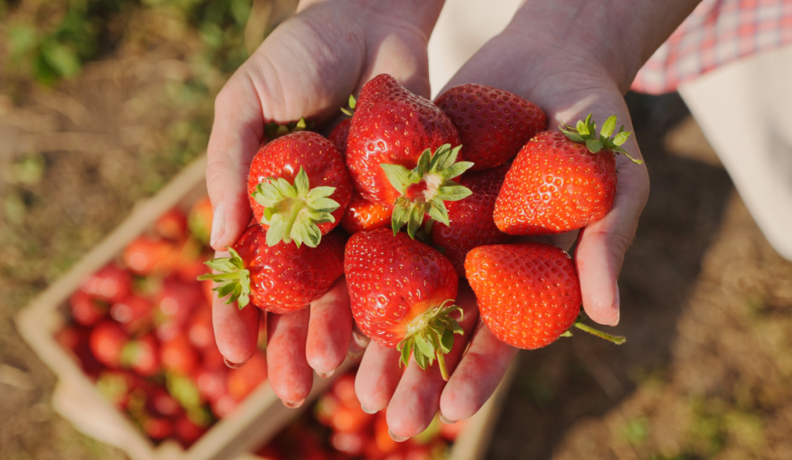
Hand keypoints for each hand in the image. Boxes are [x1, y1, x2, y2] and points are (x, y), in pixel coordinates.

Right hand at [206, 0, 443, 405]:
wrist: (373, 14)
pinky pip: (399, 254)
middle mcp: (315, 217)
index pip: (248, 269)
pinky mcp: (408, 201)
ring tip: (334, 371)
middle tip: (290, 389)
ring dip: (340, 330)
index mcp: (269, 200)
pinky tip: (389, 329)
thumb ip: (227, 162)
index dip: (236, 313)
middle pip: (300, 293)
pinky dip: (393, 292)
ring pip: (350, 286)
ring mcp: (361, 214)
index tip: (231, 354)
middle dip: (291, 341)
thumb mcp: (245, 99)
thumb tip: (223, 239)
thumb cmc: (300, 51)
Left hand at [354, 0, 683, 437]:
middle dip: (416, 374)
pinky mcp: (407, 193)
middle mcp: (478, 260)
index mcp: (527, 273)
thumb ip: (607, 241)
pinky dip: (349, 267)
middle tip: (389, 417)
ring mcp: (440, 228)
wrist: (549, 55)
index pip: (504, 336)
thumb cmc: (596, 121)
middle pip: (444, 327)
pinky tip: (321, 301)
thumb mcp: (616, 178)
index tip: (453, 411)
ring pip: (400, 291)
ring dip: (374, 337)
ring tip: (340, 377)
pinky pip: (375, 232)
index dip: (479, 373)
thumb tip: (607, 315)